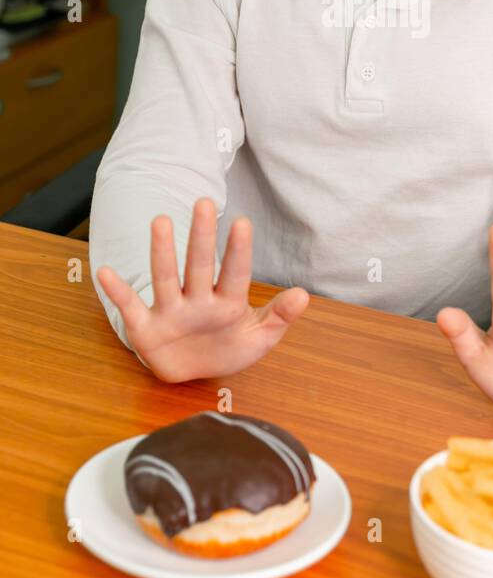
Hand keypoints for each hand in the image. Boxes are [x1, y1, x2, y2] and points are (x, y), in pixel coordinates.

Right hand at [95, 197, 308, 381]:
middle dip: (201, 237)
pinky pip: (130, 308)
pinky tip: (104, 272)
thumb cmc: (228, 348)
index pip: (235, 273)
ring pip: (165, 278)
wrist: (193, 375)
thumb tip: (304, 294)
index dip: (238, 251)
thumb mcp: (259, 338)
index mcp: (227, 302)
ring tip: (159, 221)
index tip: (243, 222)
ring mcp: (171, 310)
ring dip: (162, 252)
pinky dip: (118, 292)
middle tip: (204, 202)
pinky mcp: (146, 328)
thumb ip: (278, 317)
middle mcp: (197, 300)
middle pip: (199, 265)